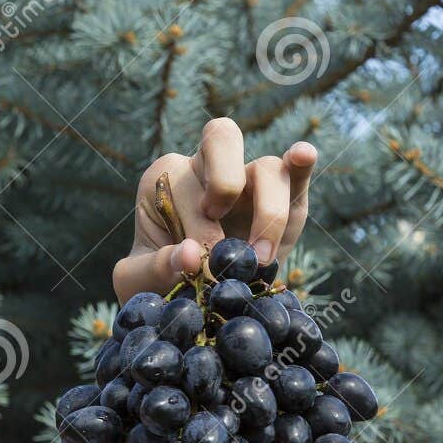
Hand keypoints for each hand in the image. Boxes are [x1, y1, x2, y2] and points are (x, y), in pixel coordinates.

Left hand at [113, 117, 316, 302]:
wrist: (195, 303)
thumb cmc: (161, 282)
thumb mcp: (139, 282)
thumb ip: (155, 268)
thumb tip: (190, 254)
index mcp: (166, 181)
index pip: (182, 179)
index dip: (193, 221)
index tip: (196, 261)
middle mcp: (207, 169)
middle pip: (221, 139)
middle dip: (223, 184)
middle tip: (220, 239)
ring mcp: (249, 182)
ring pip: (268, 167)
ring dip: (268, 214)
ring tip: (259, 261)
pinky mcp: (285, 201)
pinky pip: (296, 174)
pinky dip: (302, 164)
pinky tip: (303, 154)